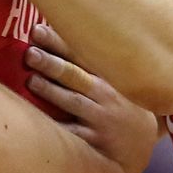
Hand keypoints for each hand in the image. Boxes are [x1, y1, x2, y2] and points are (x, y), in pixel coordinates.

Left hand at [25, 24, 157, 172]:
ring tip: (31, 80)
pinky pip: (76, 135)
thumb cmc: (116, 104)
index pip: (77, 53)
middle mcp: (103, 92)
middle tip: (31, 53)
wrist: (142, 142)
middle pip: (74, 75)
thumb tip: (45, 35)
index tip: (37, 30)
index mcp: (103, 73)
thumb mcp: (109, 80)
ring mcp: (101, 117)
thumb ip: (81, 63)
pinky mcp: (97, 141)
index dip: (57, 41)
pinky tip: (41, 123)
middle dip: (52, 63)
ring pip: (73, 102)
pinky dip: (61, 129)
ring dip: (52, 91)